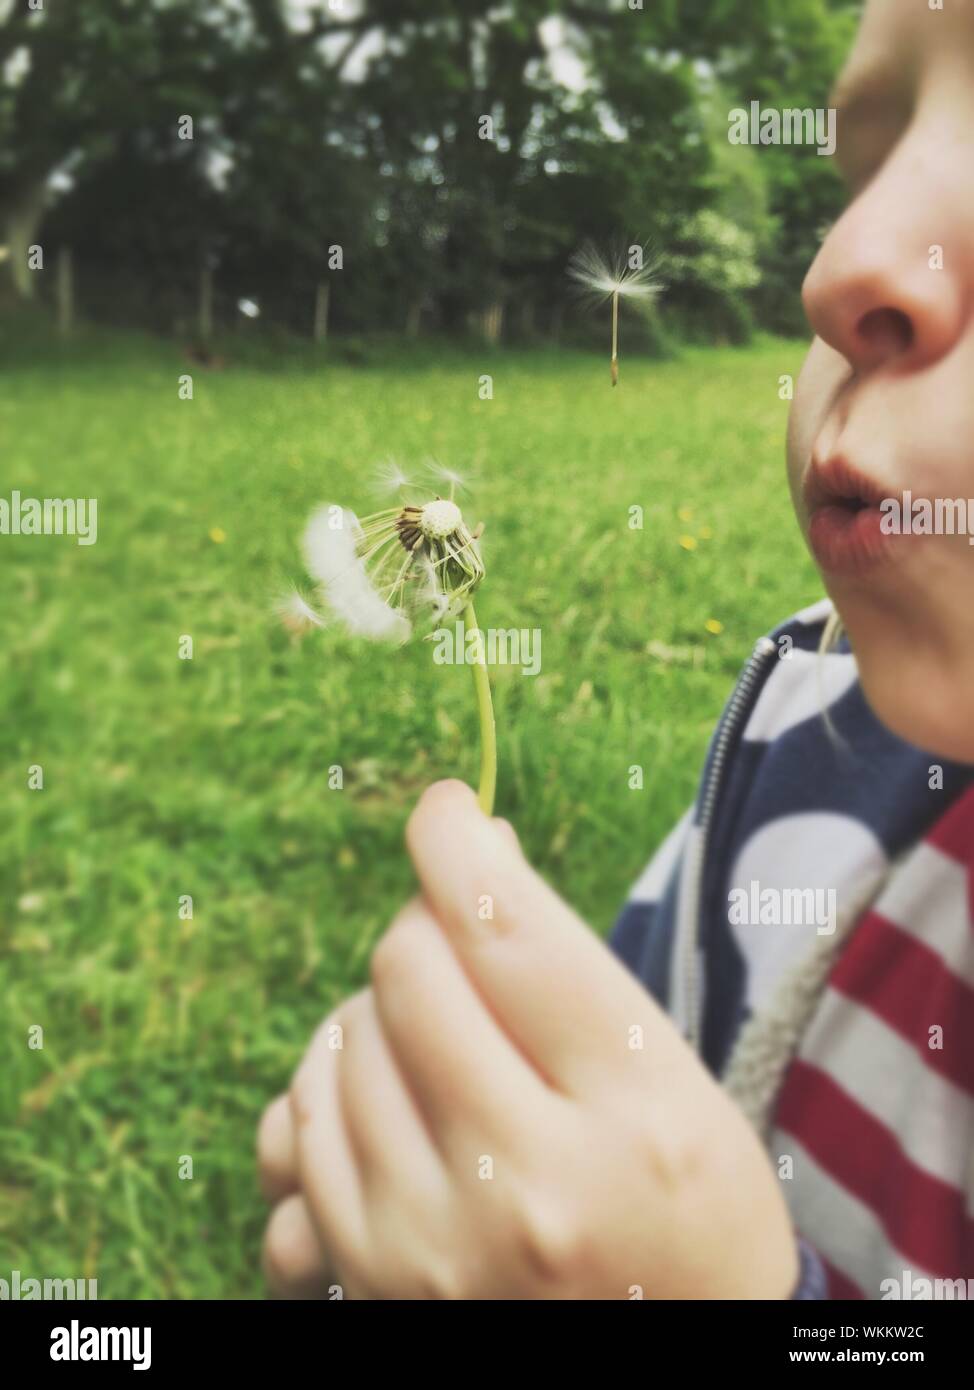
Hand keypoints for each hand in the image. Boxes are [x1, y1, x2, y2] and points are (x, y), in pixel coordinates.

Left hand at [258, 780, 798, 1299]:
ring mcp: (430, 1244)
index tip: (445, 809)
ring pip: (342, 1039)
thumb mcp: (669, 1075)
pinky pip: (298, 1125)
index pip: (502, 928)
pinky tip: (387, 1103)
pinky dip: (334, 1088)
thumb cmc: (683, 1200)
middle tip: (465, 956)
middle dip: (428, 933)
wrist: (673, 1351)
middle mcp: (519, 1185)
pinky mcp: (367, 1277)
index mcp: (628, 1112)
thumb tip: (463, 845)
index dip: (456, 840)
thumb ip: (564, 966)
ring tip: (441, 1047)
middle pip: (408, 968)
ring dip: (379, 1013)